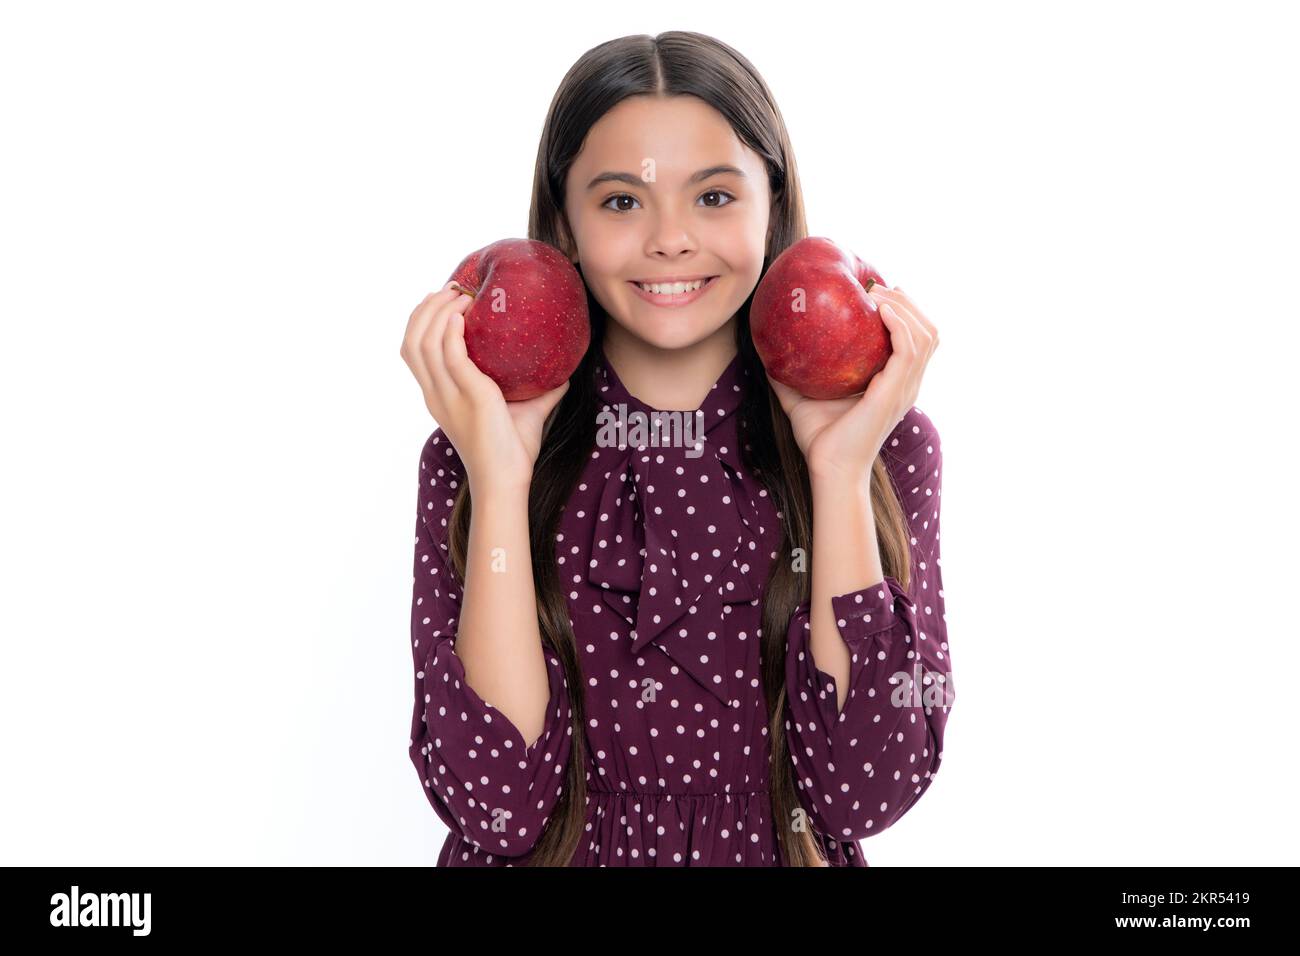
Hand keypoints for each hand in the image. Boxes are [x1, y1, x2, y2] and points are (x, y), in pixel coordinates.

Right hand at [401, 281, 569, 492]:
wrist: (507, 480)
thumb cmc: (511, 452)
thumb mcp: (524, 413)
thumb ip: (540, 391)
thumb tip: (565, 372)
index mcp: (439, 396)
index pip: (413, 351)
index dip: (421, 322)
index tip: (443, 302)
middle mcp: (436, 393)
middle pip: (411, 340)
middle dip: (425, 309)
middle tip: (450, 289)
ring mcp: (448, 394)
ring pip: (424, 341)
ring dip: (439, 312)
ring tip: (459, 294)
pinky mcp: (469, 394)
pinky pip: (450, 353)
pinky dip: (453, 329)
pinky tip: (466, 314)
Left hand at [768, 284, 938, 482]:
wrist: (829, 468)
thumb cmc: (819, 440)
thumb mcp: (800, 399)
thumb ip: (789, 377)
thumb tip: (767, 354)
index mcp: (894, 384)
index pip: (916, 340)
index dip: (905, 313)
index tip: (876, 293)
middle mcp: (906, 384)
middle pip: (929, 331)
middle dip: (909, 303)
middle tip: (877, 288)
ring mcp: (904, 388)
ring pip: (927, 335)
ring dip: (906, 307)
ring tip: (878, 293)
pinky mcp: (895, 391)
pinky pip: (909, 348)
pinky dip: (899, 324)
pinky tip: (879, 309)